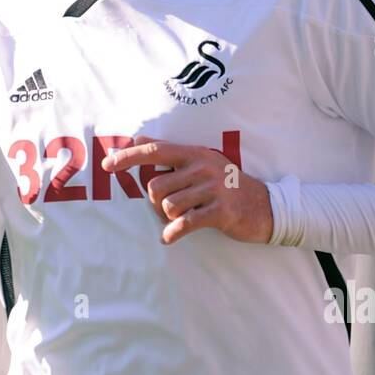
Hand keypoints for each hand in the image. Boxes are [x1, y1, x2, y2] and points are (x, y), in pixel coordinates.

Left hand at [100, 136, 274, 245]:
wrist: (267, 206)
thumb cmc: (226, 185)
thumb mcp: (202, 161)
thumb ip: (171, 151)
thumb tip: (137, 138)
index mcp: (195, 153)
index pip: (154, 150)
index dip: (128, 157)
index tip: (106, 164)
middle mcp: (203, 166)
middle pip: (155, 186)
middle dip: (155, 202)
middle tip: (173, 206)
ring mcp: (213, 188)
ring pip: (167, 206)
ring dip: (168, 217)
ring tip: (184, 217)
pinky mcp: (220, 211)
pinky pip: (184, 223)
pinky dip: (173, 233)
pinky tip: (170, 236)